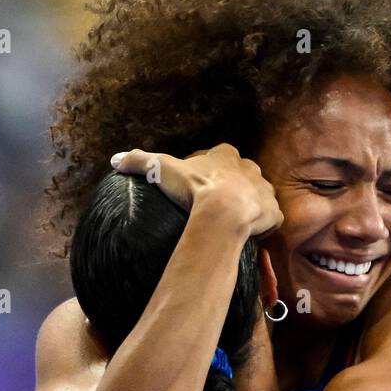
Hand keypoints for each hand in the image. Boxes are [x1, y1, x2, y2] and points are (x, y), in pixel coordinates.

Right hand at [110, 143, 282, 237]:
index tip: (201, 186)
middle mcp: (250, 168)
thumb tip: (115, 159)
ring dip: (251, 206)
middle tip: (218, 206)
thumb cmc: (194, 188)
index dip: (211, 172)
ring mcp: (265, 191)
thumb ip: (140, 161)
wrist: (223, 213)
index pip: (220, 158)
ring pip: (259, 196)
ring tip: (235, 223)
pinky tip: (250, 235)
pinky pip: (271, 219)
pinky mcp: (274, 213)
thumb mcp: (161, 169)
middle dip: (235, 187)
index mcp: (226, 155)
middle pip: (243, 176)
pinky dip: (263, 227)